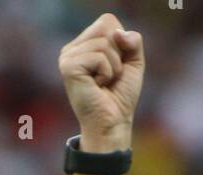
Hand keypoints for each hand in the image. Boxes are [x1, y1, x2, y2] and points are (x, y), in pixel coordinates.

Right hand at [58, 14, 143, 145]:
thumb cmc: (121, 97)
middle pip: (107, 29)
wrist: (113, 124)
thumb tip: (118, 33)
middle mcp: (73, 47)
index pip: (108, 22)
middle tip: (110, 77)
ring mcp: (68, 56)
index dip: (121, 44)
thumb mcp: (133, 64)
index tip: (117, 67)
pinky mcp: (69, 66)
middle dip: (119, 55)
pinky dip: (107, 73)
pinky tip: (97, 86)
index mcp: (84, 44)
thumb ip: (133, 42)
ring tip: (104, 83)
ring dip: (114, 67)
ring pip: (105, 44)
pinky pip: (99, 57)